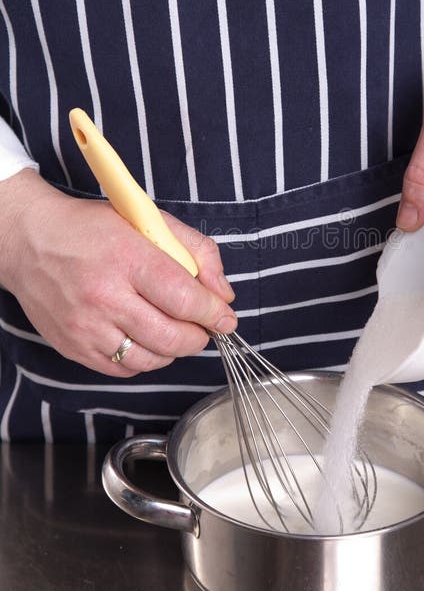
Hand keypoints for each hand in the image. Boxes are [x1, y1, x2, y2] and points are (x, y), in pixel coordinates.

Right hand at [0, 170, 236, 375]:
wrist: (30, 241)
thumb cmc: (93, 228)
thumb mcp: (150, 221)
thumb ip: (197, 251)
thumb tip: (223, 294)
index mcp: (128, 258)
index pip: (184, 298)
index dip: (214, 314)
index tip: (226, 318)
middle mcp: (105, 296)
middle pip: (171, 337)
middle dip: (199, 337)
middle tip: (205, 328)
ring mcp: (87, 326)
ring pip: (150, 359)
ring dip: (174, 351)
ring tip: (176, 332)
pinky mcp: (74, 347)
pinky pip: (124, 370)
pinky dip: (145, 360)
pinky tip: (146, 339)